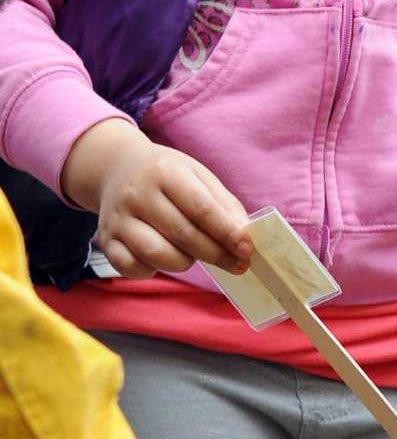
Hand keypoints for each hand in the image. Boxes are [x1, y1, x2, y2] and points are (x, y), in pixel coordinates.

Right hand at [61, 119, 251, 277]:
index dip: (228, 233)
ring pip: (157, 254)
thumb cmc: (168, 176)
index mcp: (165, 172)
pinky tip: (164, 258)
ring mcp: (118, 219)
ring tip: (193, 253)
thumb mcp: (199, 176)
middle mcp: (136, 194)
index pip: (201, 209)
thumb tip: (245, 238)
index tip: (248, 249)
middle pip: (183, 235)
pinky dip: (152, 270)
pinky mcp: (106, 240)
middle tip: (237, 264)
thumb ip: (224, 206)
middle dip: (216, 254)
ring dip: (185, 262)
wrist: (116, 168)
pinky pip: (131, 268)